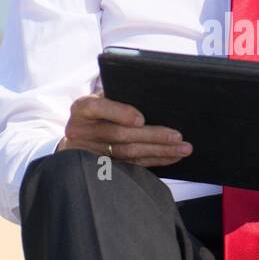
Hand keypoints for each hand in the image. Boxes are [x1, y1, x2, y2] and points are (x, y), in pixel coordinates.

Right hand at [56, 90, 192, 166]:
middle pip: (119, 135)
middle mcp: (82, 131)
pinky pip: (132, 164)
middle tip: (176, 136)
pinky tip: (171, 157)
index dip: (120, 114)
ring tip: (181, 148)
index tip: (141, 119)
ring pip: (128, 152)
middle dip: (151, 136)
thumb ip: (117, 95)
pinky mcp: (103, 166)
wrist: (77, 135)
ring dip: (158, 151)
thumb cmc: (97, 110)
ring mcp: (91, 151)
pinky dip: (154, 160)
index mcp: (82, 108)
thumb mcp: (99, 97)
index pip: (98, 108)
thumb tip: (151, 94)